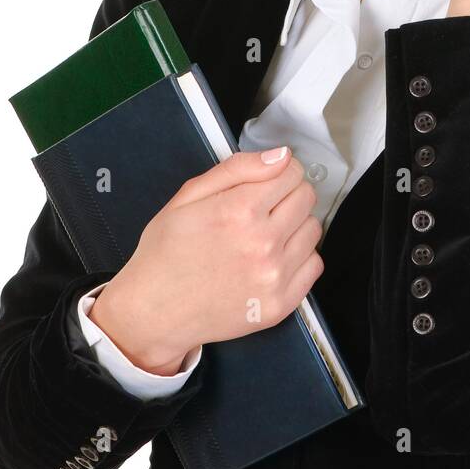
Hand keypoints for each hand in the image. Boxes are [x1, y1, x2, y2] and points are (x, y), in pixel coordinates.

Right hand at [88, 149, 322, 373]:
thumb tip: (280, 156)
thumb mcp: (188, 197)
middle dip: (287, 195)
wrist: (155, 311)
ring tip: (265, 235)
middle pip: (306, 197)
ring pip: (313, 229)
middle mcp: (262, 243)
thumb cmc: (166, 253)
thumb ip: (237, 169)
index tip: (268, 181)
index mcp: (238, 211)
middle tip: (263, 208)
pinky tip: (272, 259)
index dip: (280, 172)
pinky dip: (299, 258)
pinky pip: (314, 265)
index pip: (292, 172)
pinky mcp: (280, 304)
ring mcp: (273, 276)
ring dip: (294, 226)